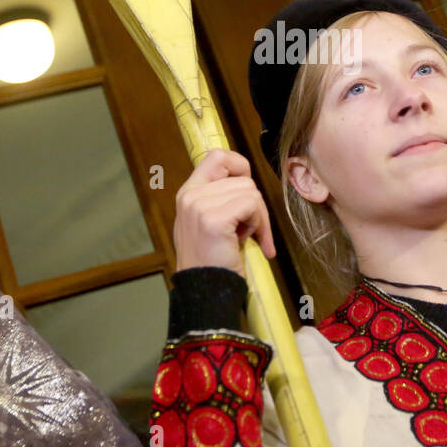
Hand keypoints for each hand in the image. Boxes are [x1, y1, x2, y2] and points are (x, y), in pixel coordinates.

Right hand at [173, 149, 275, 275]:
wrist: (205, 291)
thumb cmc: (213, 260)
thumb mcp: (208, 221)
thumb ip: (219, 198)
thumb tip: (245, 180)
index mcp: (188, 192)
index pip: (217, 156)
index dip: (239, 166)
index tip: (247, 190)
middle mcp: (190, 195)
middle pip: (243, 178)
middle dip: (255, 204)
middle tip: (250, 230)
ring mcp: (199, 206)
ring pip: (250, 191)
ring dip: (257, 217)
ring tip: (243, 237)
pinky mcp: (212, 219)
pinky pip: (251, 205)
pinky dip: (258, 224)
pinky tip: (245, 241)